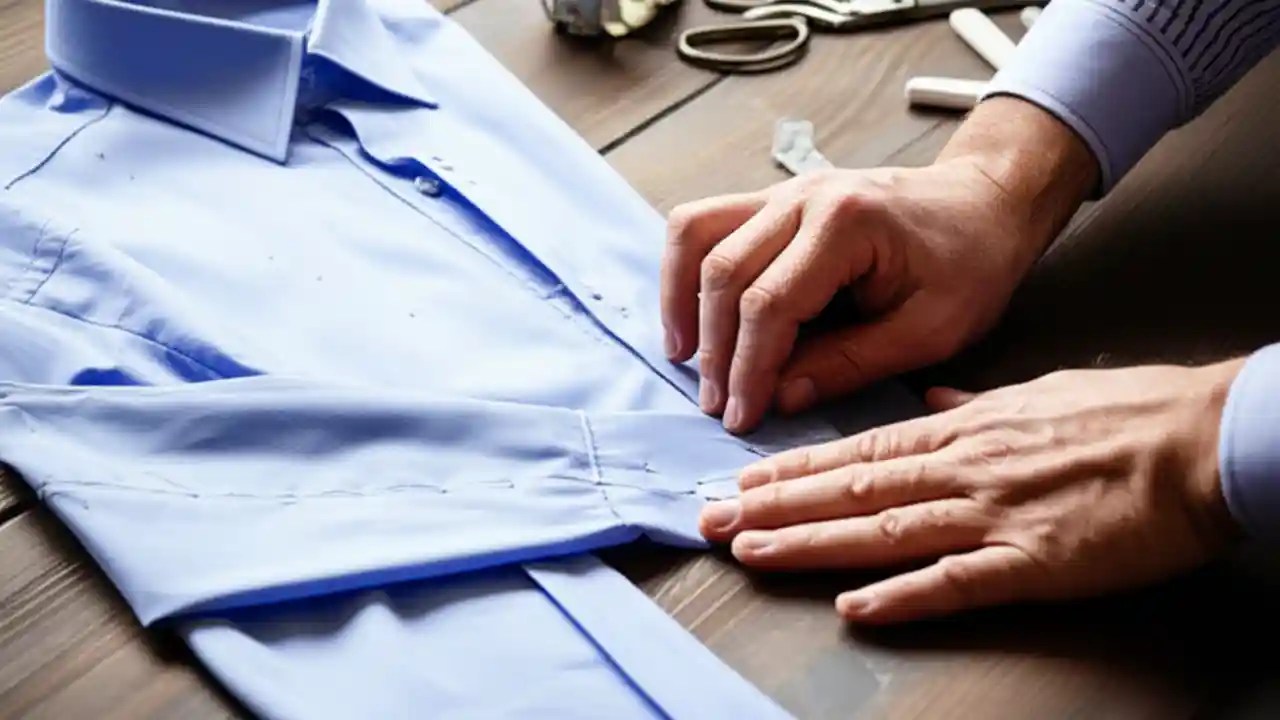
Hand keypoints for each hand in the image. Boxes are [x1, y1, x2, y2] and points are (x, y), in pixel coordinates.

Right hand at [659, 97, 1096, 433]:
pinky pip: (706, 223)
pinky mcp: (775, 199)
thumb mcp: (931, 329)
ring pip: (696, 234)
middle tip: (718, 405)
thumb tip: (780, 397)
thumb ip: (851, 363)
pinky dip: (687, 269)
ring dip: (680, 299)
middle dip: (714, 348)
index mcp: (846, 224)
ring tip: (684, 358)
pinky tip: (692, 316)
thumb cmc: (971, 264)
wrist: (986, 203)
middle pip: (723, 271)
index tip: (741, 418)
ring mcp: (784, 191)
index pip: (769, 303)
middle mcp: (803, 196)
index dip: (749, 368)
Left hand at [698, 361, 1245, 623]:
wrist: (1202, 437)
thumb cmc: (1126, 413)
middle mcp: (964, 466)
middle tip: (713, 517)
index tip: (743, 478)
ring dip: (810, 542)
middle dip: (775, 505)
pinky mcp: (1036, 560)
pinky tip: (855, 608)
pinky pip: (957, 582)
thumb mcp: (1036, 393)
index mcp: (965, 428)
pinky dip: (904, 596)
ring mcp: (995, 513)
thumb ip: (972, 403)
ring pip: (883, 528)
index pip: (859, 448)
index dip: (794, 467)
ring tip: (750, 550)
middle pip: (851, 487)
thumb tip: (926, 400)